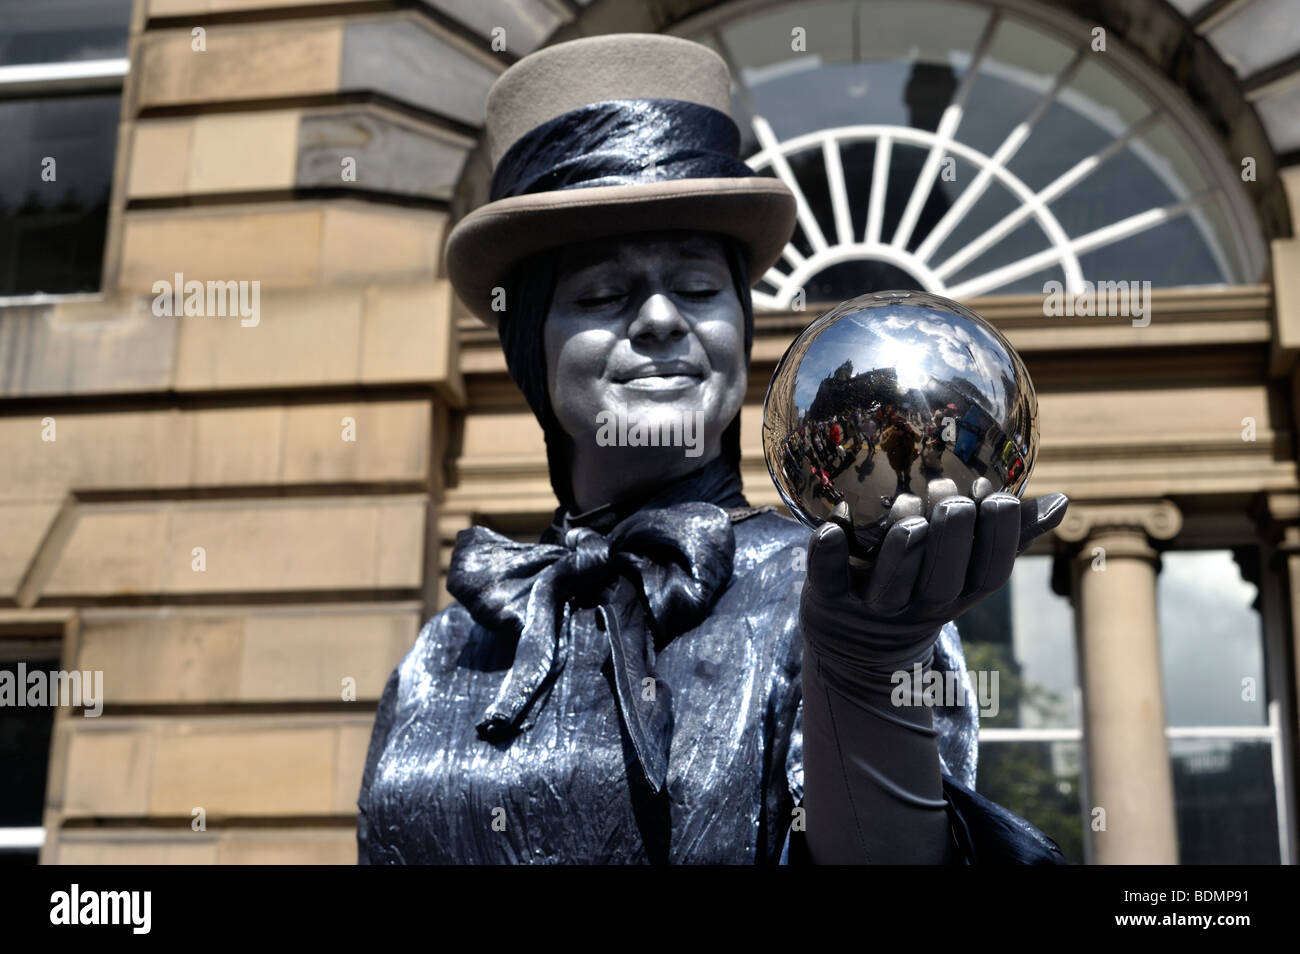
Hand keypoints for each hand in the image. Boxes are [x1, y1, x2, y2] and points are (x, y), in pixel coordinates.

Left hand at [799, 479, 1068, 666]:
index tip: (1001, 499)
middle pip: (943, 581)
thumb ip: (1008, 536)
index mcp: (958, 593)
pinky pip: (828, 581)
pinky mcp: (829, 600)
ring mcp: (873, 607)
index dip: (999, 541)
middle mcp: (919, 605)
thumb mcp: (964, 571)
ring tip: (911, 520)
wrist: (854, 648)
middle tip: (955, 503)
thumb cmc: (919, 586)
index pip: (988, 574)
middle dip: (952, 542)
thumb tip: (1063, 501)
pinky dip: (828, 557)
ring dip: (902, 552)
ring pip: (892, 585)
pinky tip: (829, 529)